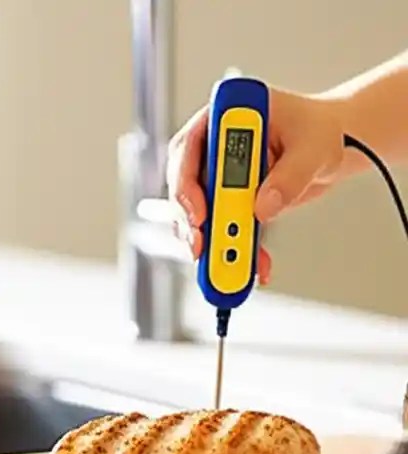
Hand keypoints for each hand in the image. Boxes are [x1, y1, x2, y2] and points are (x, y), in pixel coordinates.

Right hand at [166, 87, 346, 284]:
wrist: (334, 144)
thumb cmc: (319, 130)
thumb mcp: (313, 148)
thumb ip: (290, 175)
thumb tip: (262, 206)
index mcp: (225, 118)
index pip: (189, 148)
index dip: (186, 182)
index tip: (198, 213)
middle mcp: (214, 146)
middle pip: (187, 187)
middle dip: (192, 223)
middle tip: (203, 248)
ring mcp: (219, 175)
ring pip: (200, 214)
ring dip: (212, 242)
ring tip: (228, 266)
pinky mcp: (230, 200)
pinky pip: (225, 228)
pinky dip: (237, 251)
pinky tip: (253, 266)